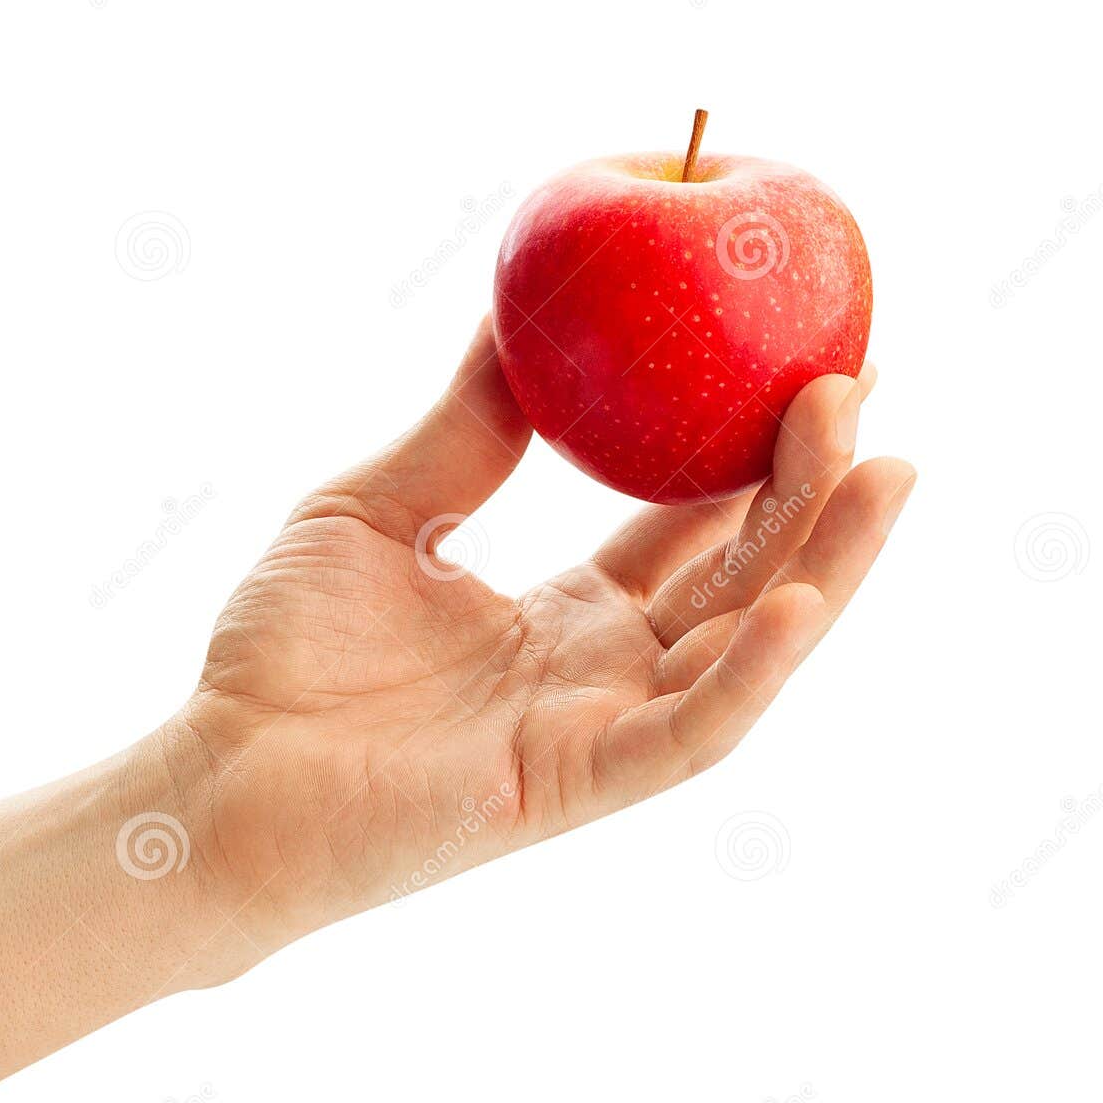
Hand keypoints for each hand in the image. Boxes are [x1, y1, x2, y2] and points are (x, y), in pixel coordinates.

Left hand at [170, 319, 912, 952]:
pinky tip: (793, 602)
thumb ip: (460, 430)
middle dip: (807, 491)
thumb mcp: (373, 507)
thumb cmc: (280, 655)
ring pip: (740, 653)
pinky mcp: (570, 786)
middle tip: (858, 387)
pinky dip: (747, 677)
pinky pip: (684, 737)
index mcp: (559, 615)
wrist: (218, 776)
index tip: (802, 362)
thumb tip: (514, 316)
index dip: (748, 455)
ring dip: (819, 568)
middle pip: (736, 578)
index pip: (686, 528)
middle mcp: (595, 672)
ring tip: (885, 469)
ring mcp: (591, 731)